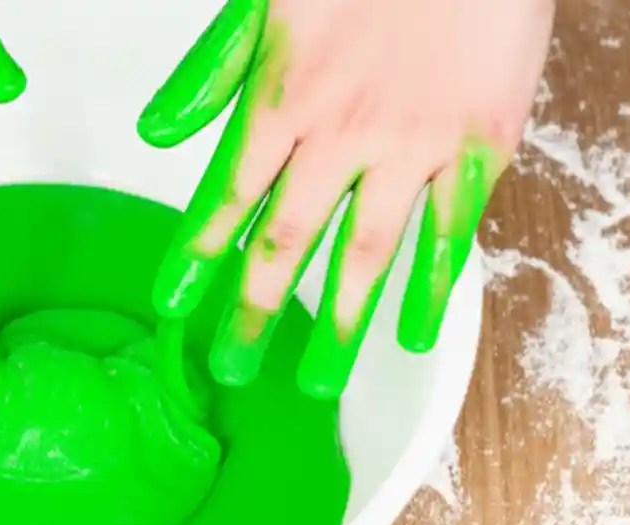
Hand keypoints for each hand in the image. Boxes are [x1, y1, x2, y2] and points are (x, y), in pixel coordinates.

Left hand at [138, 0, 553, 397]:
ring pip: (366, 251)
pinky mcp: (476, 145)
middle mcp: (339, 137)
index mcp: (283, 101)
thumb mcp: (266, 3)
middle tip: (233, 367)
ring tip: (317, 381)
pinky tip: (414, 334)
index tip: (173, 304)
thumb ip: (211, 73)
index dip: (199, 254)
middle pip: (287, 240)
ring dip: (337, 320)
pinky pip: (450, 229)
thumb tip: (154, 131)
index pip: (228, 197)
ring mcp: (411, 147)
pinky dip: (431, 286)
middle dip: (255, 309)